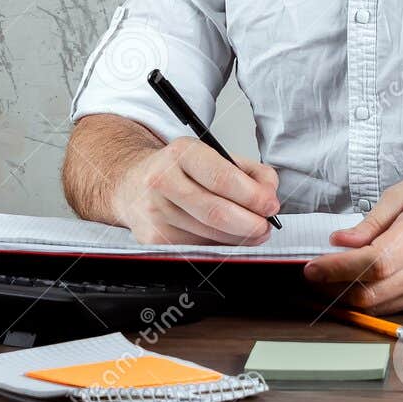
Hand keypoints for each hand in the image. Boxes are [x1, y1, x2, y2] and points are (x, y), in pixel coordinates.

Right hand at [112, 137, 280, 244]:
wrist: (132, 183)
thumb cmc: (180, 170)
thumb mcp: (214, 155)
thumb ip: (250, 171)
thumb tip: (269, 194)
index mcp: (181, 153)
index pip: (221, 178)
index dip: (252, 196)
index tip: (270, 205)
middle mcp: (162, 180)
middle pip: (215, 212)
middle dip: (250, 223)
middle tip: (266, 225)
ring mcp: (155, 212)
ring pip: (209, 235)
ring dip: (238, 238)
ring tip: (251, 230)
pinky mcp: (153, 238)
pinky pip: (197, 248)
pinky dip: (219, 245)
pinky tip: (225, 236)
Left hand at [302, 163, 402, 312]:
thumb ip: (374, 220)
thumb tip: (342, 240)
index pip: (372, 263)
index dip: (337, 269)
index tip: (312, 268)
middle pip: (374, 292)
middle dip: (336, 287)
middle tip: (316, 274)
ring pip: (384, 305)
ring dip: (353, 295)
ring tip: (335, 277)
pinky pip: (400, 305)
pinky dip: (377, 297)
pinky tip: (365, 281)